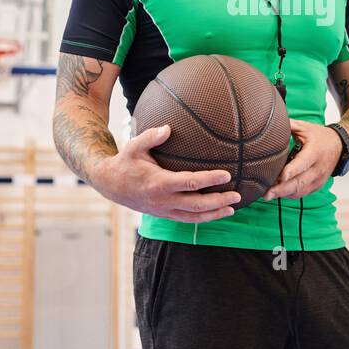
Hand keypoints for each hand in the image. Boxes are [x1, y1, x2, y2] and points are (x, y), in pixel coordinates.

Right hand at [93, 124, 240, 221]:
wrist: (111, 185)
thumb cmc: (125, 162)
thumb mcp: (133, 146)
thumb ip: (151, 137)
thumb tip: (168, 128)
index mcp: (159, 183)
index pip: (190, 183)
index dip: (209, 180)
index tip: (226, 175)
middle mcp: (163, 200)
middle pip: (196, 205)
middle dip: (218, 201)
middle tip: (237, 196)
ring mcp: (164, 210)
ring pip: (193, 217)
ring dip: (214, 214)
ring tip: (232, 209)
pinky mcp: (164, 215)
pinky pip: (187, 220)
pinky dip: (203, 218)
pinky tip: (216, 213)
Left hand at [262, 119, 342, 200]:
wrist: (340, 147)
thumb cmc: (321, 137)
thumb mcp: (306, 128)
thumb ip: (289, 125)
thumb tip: (271, 121)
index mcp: (315, 152)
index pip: (303, 163)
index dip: (291, 171)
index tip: (280, 177)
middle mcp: (318, 168)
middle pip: (299, 182)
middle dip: (281, 189)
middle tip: (266, 194)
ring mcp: (318, 179)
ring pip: (300, 191)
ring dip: (283, 194)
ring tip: (267, 194)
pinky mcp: (317, 186)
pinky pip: (302, 194)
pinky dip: (289, 195)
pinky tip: (278, 193)